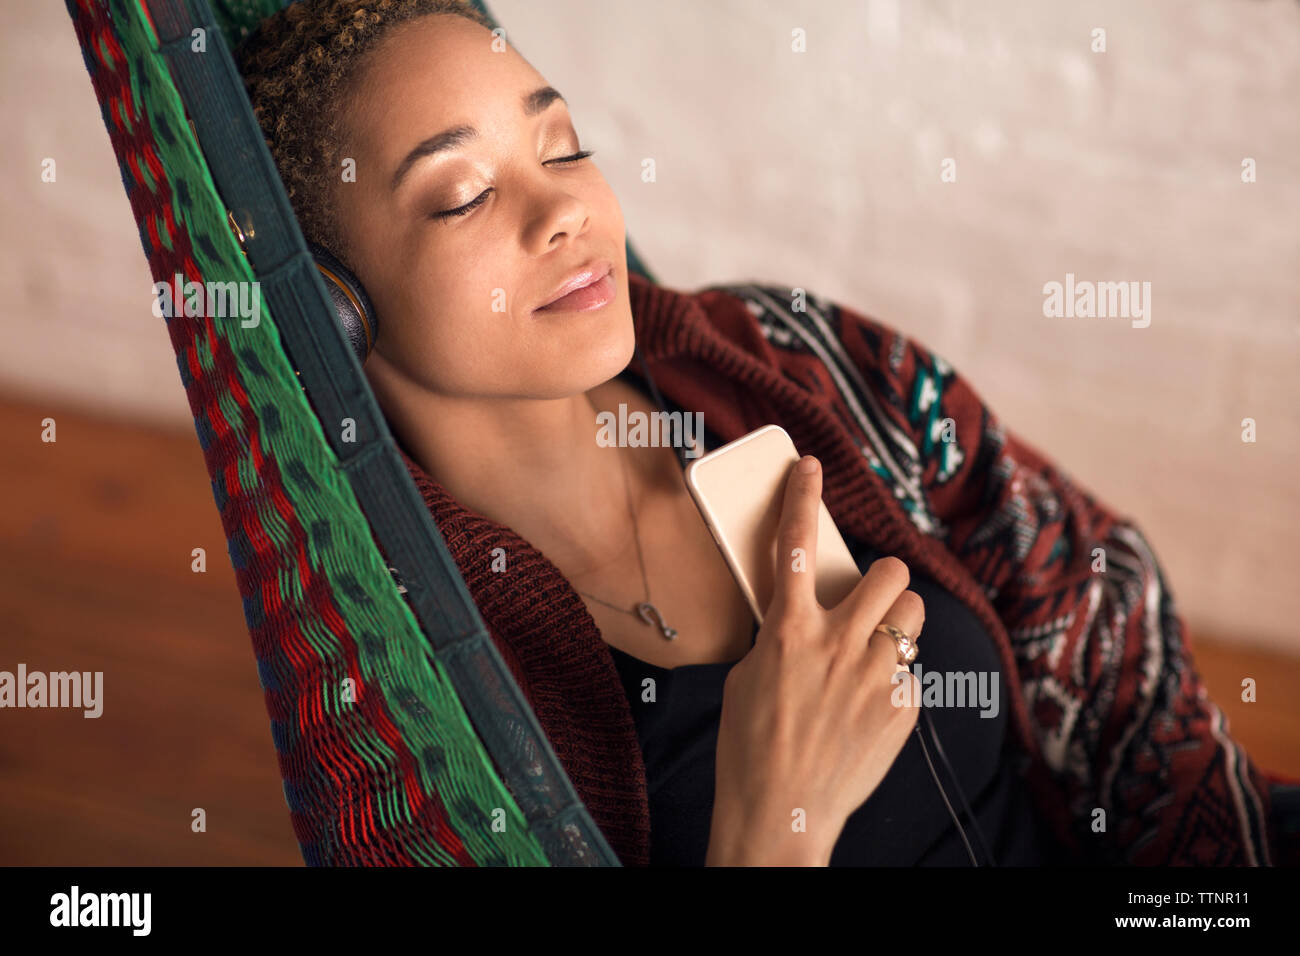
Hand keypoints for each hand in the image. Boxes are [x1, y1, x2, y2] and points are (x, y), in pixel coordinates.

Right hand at [706, 454, 923, 865]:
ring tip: (876, 650)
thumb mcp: (749, 675)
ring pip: (914, 616)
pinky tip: (869, 708)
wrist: (779, 813)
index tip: (809, 467)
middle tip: (868, 602)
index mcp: (789, 631)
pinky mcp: (902, 710)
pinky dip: (894, 681)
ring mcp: (876, 678)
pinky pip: (912, 674)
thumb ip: (781, 636)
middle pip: (889, 574)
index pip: (796, 545)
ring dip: (897, 624)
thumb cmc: (750, 744)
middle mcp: (839, 645)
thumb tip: (803, 615)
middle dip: (882, 580)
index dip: (802, 497)